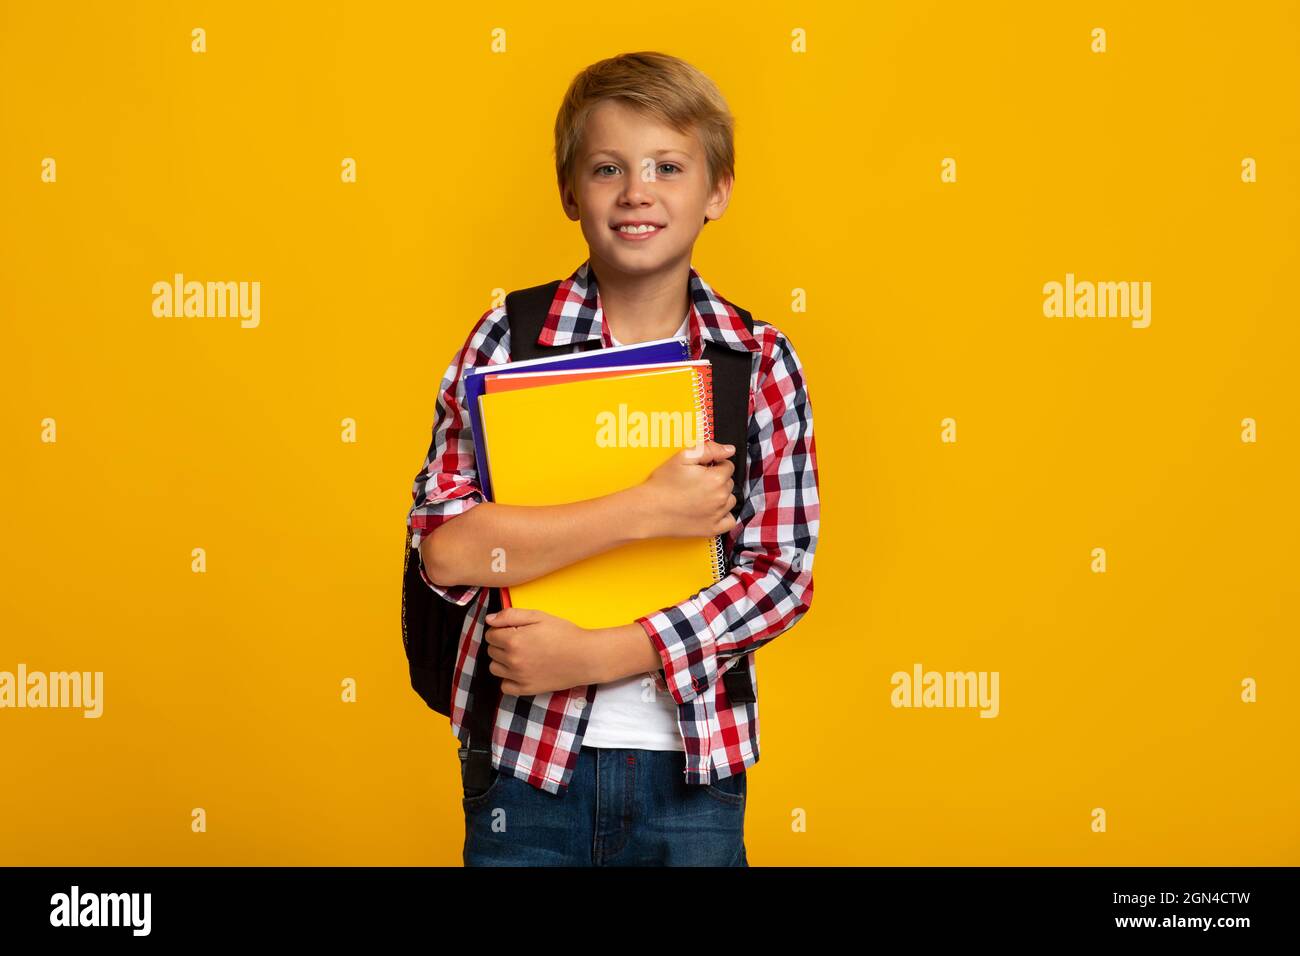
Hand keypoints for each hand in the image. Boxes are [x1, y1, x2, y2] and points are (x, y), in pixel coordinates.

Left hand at [483, 607, 599, 696]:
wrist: (585, 657)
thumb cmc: (564, 634)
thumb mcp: (539, 616)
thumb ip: (510, 615)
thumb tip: (489, 620)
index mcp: (513, 640)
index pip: (490, 634)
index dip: (501, 629)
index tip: (515, 629)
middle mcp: (512, 660)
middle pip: (491, 650)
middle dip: (502, 643)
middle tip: (522, 640)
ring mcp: (518, 677)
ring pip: (495, 668)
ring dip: (502, 660)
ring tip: (521, 654)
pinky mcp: (526, 689)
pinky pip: (504, 686)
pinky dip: (508, 679)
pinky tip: (520, 670)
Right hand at [636, 439, 737, 537]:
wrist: (649, 510)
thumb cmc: (662, 485)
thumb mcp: (683, 457)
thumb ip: (709, 450)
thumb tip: (729, 449)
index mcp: (716, 478)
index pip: (728, 466)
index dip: (715, 464)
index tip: (703, 469)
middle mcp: (720, 497)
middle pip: (729, 483)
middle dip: (717, 479)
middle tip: (697, 482)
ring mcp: (717, 515)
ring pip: (730, 500)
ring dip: (721, 496)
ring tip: (700, 496)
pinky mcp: (712, 529)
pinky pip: (730, 521)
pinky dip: (724, 515)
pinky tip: (712, 510)